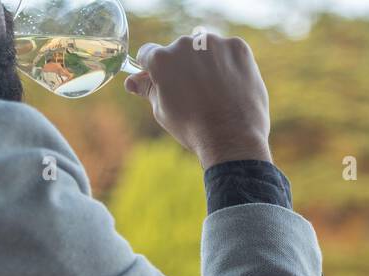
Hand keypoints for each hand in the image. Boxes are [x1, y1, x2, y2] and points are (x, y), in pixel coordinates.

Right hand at [125, 33, 272, 169]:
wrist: (233, 140)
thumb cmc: (194, 129)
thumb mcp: (163, 111)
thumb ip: (148, 89)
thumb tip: (131, 81)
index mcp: (161, 59)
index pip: (149, 53)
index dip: (154, 68)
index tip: (165, 80)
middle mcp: (185, 44)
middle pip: (180, 50)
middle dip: (184, 66)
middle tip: (196, 94)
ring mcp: (213, 43)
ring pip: (205, 48)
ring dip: (207, 62)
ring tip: (216, 91)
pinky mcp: (237, 47)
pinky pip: (229, 51)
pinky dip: (230, 64)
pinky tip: (232, 86)